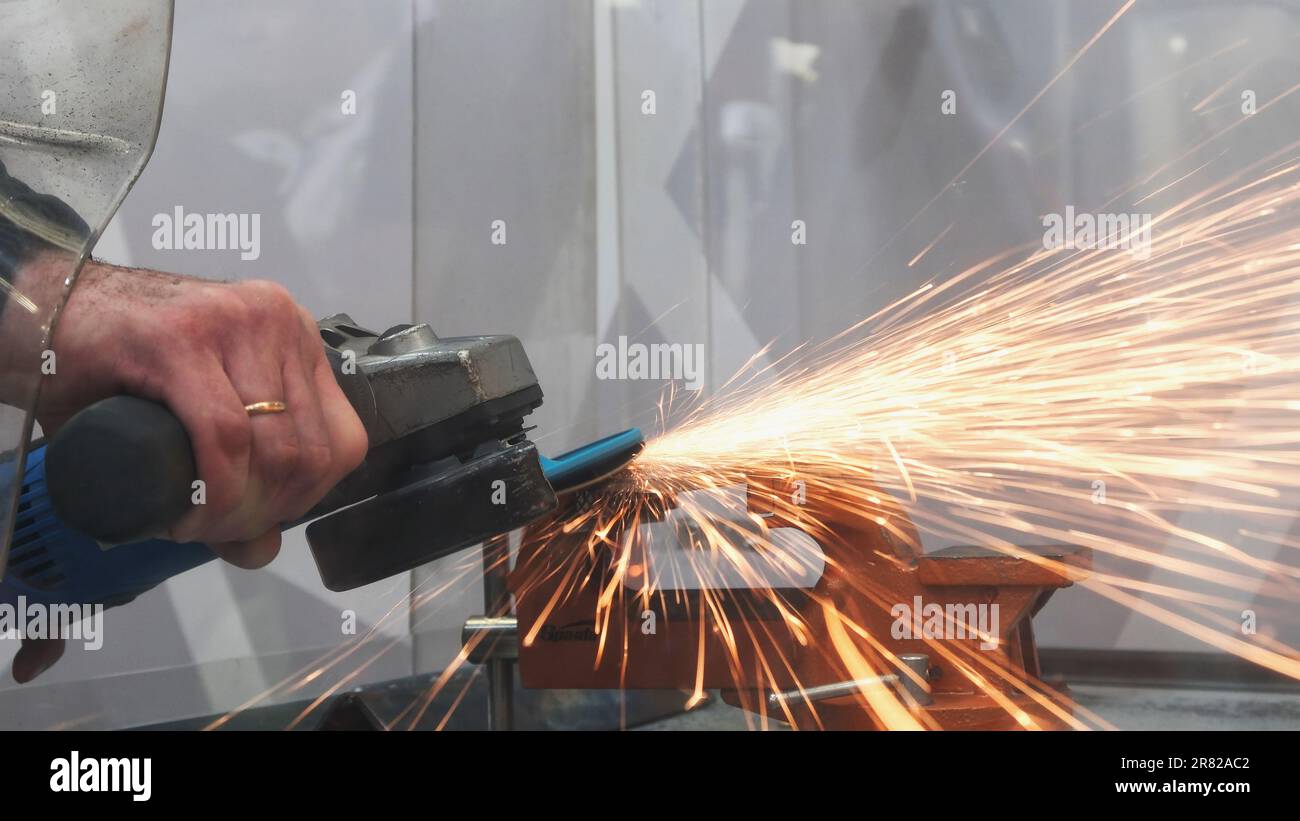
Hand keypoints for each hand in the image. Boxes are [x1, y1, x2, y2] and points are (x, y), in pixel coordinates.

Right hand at [38, 258, 367, 565]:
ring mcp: (233, 322)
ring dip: (232, 509)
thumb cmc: (117, 365)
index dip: (306, 500)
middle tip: (210, 528)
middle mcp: (276, 321)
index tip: (256, 521)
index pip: (342, 441)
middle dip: (262, 513)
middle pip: (308, 453)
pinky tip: (180, 510)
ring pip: (271, 449)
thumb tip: (262, 549)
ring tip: (189, 521)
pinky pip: (221, 434)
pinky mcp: (180, 337)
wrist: (39, 314)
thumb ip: (236, 480)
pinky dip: (207, 489)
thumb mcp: (196, 420)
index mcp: (294, 339)